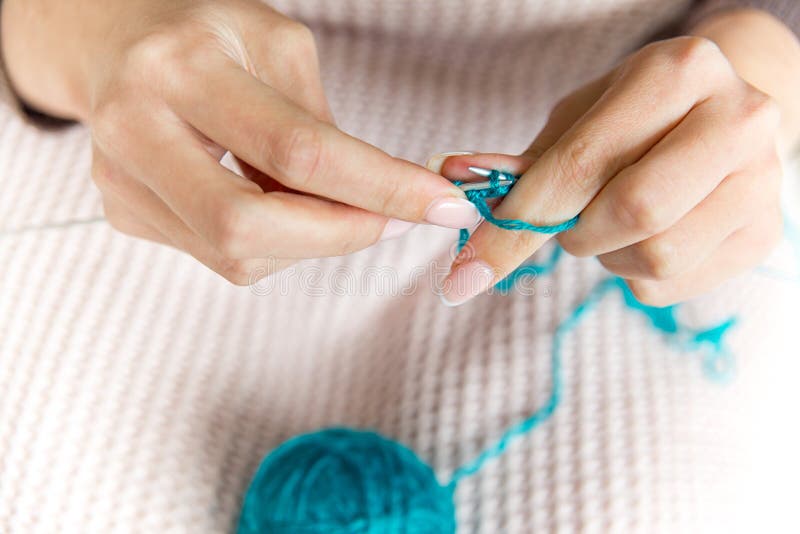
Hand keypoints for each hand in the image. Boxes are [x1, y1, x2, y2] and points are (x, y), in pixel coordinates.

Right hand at [2, 0, 478, 283]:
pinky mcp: (125, 214)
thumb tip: (375, 204)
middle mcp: (138, 128)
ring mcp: (122, 181)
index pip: (298, 150)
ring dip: (310, 241)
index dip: (381, 188)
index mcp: (184, 68)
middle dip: (340, 235)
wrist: (111, 44)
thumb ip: (321, 126)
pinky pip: (223, 257)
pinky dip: (274, 243)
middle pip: (250, 226)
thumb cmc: (207, 36)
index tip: (442, 206)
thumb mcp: (277, 47)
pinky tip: (279, 205)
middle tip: (392, 222)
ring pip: (239, 255)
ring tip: (331, 201)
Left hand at [438, 28, 798, 305]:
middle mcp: (735, 120)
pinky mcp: (763, 236)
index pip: (582, 164)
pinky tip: (643, 238)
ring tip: (611, 224)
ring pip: (655, 257)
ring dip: (607, 255)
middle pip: (632, 211)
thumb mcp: (579, 120)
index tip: (464, 273)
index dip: (516, 223)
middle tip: (566, 225)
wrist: (719, 117)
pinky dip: (633, 275)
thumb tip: (456, 186)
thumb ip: (524, 163)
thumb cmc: (635, 118)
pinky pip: (671, 285)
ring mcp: (760, 181)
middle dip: (575, 234)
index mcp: (678, 73)